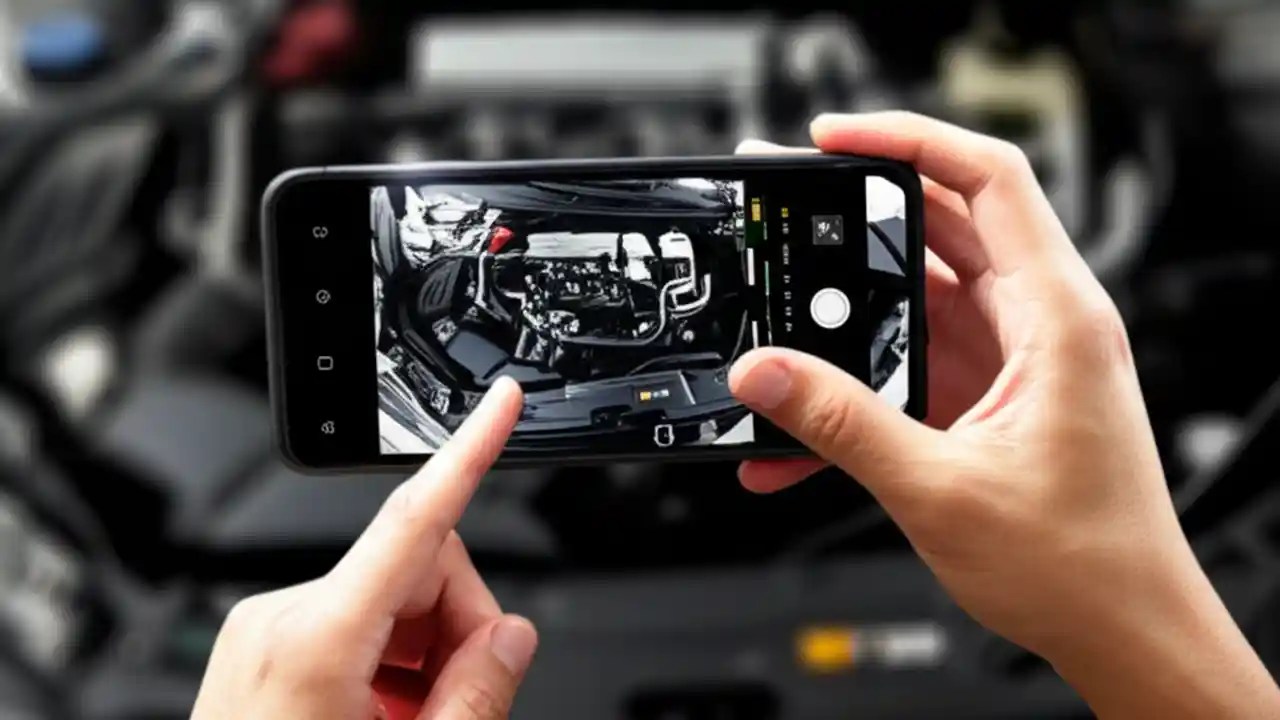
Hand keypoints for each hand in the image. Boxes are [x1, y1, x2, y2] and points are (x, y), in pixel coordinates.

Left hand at [191, 378, 536, 719]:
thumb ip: (478, 694)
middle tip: (468, 699)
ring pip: (391, 597)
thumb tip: (513, 636)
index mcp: (316, 640)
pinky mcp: (261, 647)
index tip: (501, 406)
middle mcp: (280, 617)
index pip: (413, 520)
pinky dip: (389, 664)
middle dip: (460, 625)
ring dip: (425, 653)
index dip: (467, 453)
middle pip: (418, 569)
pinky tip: (385, 717)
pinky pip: (354, 623)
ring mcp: (264, 631)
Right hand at [732, 112, 1279, 717]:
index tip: (833, 140)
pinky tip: (799, 431)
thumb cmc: (1082, 563)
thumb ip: (840, 426)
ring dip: (845, 309)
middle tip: (786, 208)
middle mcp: (1037, 325)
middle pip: (940, 229)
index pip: (989, 181)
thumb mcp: (940, 489)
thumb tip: (766, 375)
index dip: (908, 141)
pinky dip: (856, 385)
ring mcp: (1009, 362)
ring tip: (777, 312)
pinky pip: (908, 367)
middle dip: (856, 215)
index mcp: (1056, 318)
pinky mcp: (985, 401)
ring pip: (915, 299)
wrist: (1122, 629)